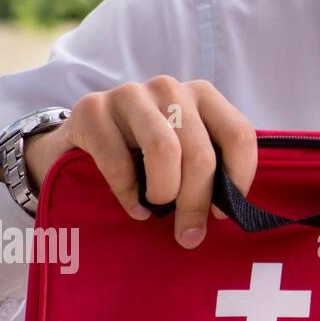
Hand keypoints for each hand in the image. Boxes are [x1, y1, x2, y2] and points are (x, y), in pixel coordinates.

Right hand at [22, 77, 256, 248]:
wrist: (81, 139)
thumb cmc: (143, 151)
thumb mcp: (183, 152)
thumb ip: (208, 168)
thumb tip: (227, 210)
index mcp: (203, 94)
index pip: (239, 135)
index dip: (237, 179)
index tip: (223, 213)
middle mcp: (170, 88)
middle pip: (200, 153)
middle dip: (196, 201)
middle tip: (189, 233)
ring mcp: (130, 94)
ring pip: (164, 151)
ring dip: (164, 191)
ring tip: (157, 208)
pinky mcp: (91, 108)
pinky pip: (118, 161)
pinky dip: (128, 194)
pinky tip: (134, 208)